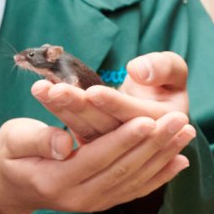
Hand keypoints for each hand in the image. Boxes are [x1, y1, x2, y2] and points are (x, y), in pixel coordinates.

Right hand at [0, 109, 194, 213]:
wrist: (11, 188)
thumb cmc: (10, 155)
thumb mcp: (12, 140)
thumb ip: (36, 140)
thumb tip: (64, 143)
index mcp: (56, 180)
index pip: (97, 158)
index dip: (124, 139)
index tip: (148, 119)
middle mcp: (80, 198)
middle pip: (124, 170)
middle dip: (154, 144)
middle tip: (179, 119)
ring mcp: (94, 204)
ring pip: (135, 180)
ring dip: (163, 156)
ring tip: (185, 132)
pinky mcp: (104, 202)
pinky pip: (136, 191)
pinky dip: (160, 176)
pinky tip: (180, 160)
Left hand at [31, 51, 191, 142]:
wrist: (154, 102)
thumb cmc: (165, 79)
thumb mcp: (173, 70)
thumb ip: (164, 67)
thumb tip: (139, 72)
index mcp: (160, 126)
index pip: (132, 116)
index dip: (112, 103)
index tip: (92, 90)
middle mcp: (134, 141)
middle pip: (102, 124)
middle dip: (76, 105)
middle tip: (52, 89)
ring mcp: (112, 146)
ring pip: (84, 126)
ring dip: (61, 107)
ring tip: (40, 88)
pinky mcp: (95, 142)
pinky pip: (75, 124)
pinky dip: (58, 107)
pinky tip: (41, 92)